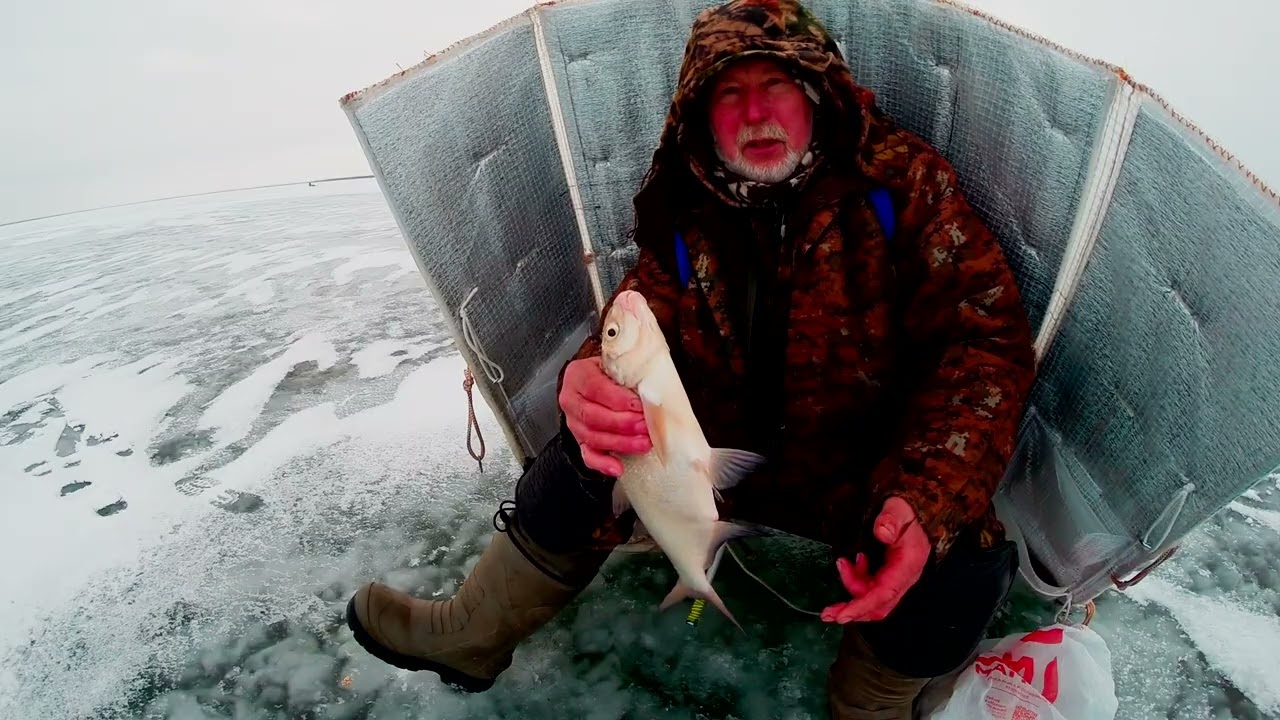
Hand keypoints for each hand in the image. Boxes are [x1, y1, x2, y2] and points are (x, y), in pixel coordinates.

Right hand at [559, 357, 651, 476]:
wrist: (598, 379)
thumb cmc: (611, 372)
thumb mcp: (618, 363)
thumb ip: (631, 369)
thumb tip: (655, 383)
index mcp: (578, 375)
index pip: (595, 388)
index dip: (618, 399)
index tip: (638, 405)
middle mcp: (572, 400)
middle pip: (592, 416)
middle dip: (622, 424)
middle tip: (644, 426)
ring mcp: (574, 423)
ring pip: (593, 437)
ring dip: (620, 443)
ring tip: (643, 443)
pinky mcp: (580, 441)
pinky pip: (588, 455)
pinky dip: (603, 464)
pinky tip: (618, 468)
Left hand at [821, 497, 928, 623]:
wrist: (917, 512)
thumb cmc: (908, 512)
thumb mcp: (898, 509)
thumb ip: (890, 519)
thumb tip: (882, 532)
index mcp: (908, 566)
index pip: (884, 594)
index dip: (862, 606)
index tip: (841, 615)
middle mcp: (903, 578)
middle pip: (878, 605)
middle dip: (852, 610)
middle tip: (826, 612)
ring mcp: (896, 578)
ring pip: (871, 596)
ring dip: (852, 586)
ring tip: (842, 563)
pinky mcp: (889, 575)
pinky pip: (871, 587)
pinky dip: (857, 579)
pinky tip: (852, 563)